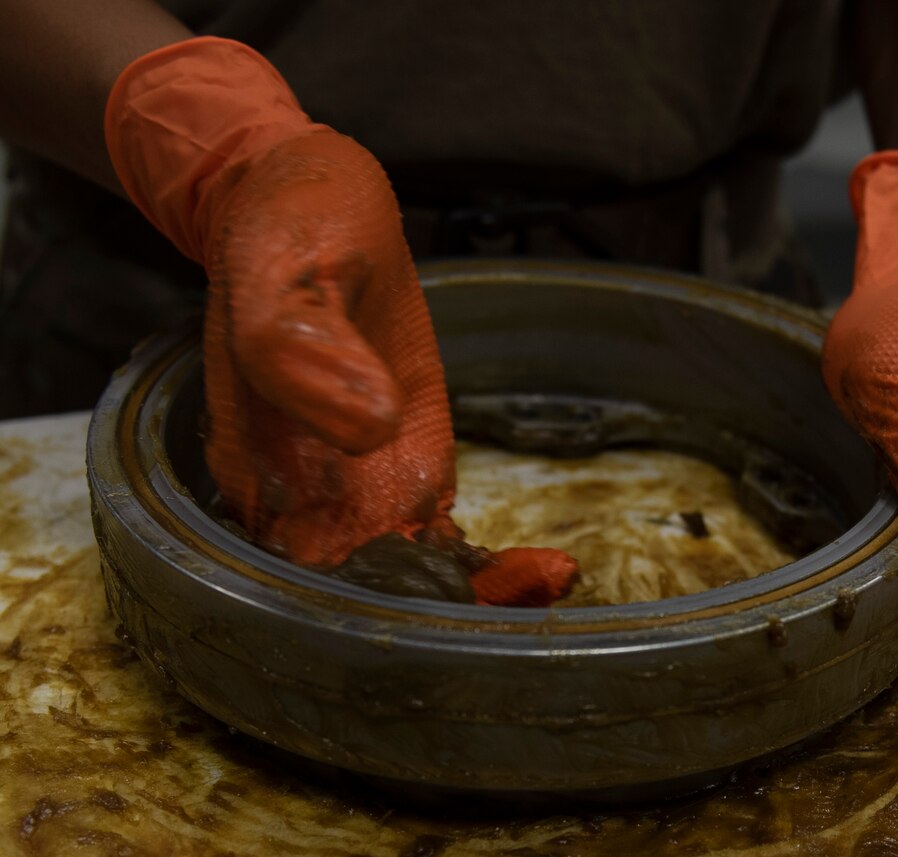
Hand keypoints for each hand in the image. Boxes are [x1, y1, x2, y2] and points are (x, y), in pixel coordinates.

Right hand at [105, 37, 576, 600]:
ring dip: (479, 594)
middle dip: (441, 610)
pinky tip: (548, 567)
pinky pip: (442, 523)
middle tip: (532, 596)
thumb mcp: (279, 269)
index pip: (306, 565)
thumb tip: (367, 428)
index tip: (444, 599)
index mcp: (259, 467)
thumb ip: (302, 348)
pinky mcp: (407, 454)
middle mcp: (305, 491)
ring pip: (413, 570)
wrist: (311, 202)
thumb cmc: (282, 230)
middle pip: (366, 588)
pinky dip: (489, 560)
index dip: (368, 600)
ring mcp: (360, 477)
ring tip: (553, 582)